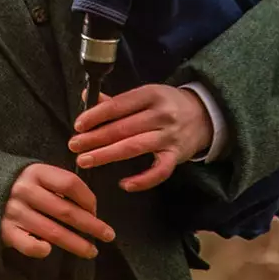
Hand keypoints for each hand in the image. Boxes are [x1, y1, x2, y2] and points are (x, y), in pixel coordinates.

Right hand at [2, 162, 116, 260]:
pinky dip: (40, 249)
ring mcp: (14, 212)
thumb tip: (90, 209)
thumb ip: (59, 185)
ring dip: (76, 243)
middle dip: (91, 225)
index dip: (89, 199)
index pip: (70, 184)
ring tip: (91, 250)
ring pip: (52, 231)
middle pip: (66, 211)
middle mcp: (25, 191)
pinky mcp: (5, 231)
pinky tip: (50, 251)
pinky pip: (27, 245)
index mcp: (36, 172)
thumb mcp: (37, 176)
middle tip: (108, 236)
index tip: (97, 211)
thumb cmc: (20, 185)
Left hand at [68, 84, 212, 191]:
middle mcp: (161, 115)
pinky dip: (142, 180)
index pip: (119, 105)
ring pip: (135, 147)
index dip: (97, 115)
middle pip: (123, 128)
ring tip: (85, 160)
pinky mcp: (177, 156)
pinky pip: (160, 171)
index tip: (78, 125)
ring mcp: (170, 136)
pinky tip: (123, 184)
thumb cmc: (167, 104)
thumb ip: (117, 100)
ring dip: (107, 155)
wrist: (204, 114)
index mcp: (151, 94)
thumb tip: (87, 95)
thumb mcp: (146, 94)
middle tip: (73, 145)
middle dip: (95, 138)